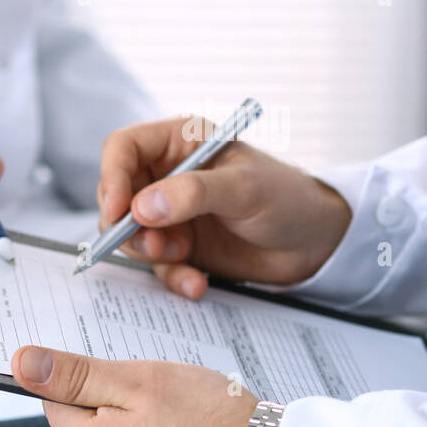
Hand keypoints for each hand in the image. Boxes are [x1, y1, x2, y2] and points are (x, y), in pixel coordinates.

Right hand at [96, 116, 351, 297]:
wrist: (315, 242)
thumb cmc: (287, 197)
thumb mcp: (243, 189)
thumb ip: (193, 194)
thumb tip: (142, 207)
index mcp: (180, 141)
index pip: (124, 148)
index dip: (112, 176)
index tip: (117, 212)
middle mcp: (169, 174)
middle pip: (118, 194)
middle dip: (128, 225)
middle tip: (154, 245)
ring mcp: (173, 212)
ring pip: (132, 234)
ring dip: (150, 253)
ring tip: (182, 259)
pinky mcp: (182, 246)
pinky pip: (157, 264)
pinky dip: (173, 277)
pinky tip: (197, 284)